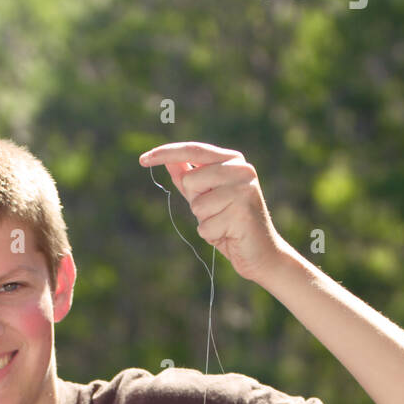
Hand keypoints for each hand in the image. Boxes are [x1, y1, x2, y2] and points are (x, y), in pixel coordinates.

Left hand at [138, 141, 288, 284]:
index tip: (143, 159)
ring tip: (224, 223)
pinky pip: (206, 225)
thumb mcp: (206, 198)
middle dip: (195, 201)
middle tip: (217, 212)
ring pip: (197, 204)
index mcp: (232, 160)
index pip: (193, 150)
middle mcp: (241, 169)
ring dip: (204, 220)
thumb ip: (188, 179)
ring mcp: (244, 189)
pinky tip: (230, 235)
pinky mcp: (242, 211)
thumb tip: (168, 162)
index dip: (166, 154)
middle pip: (191, 179)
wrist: (261, 253)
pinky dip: (212, 235)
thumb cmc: (230, 225)